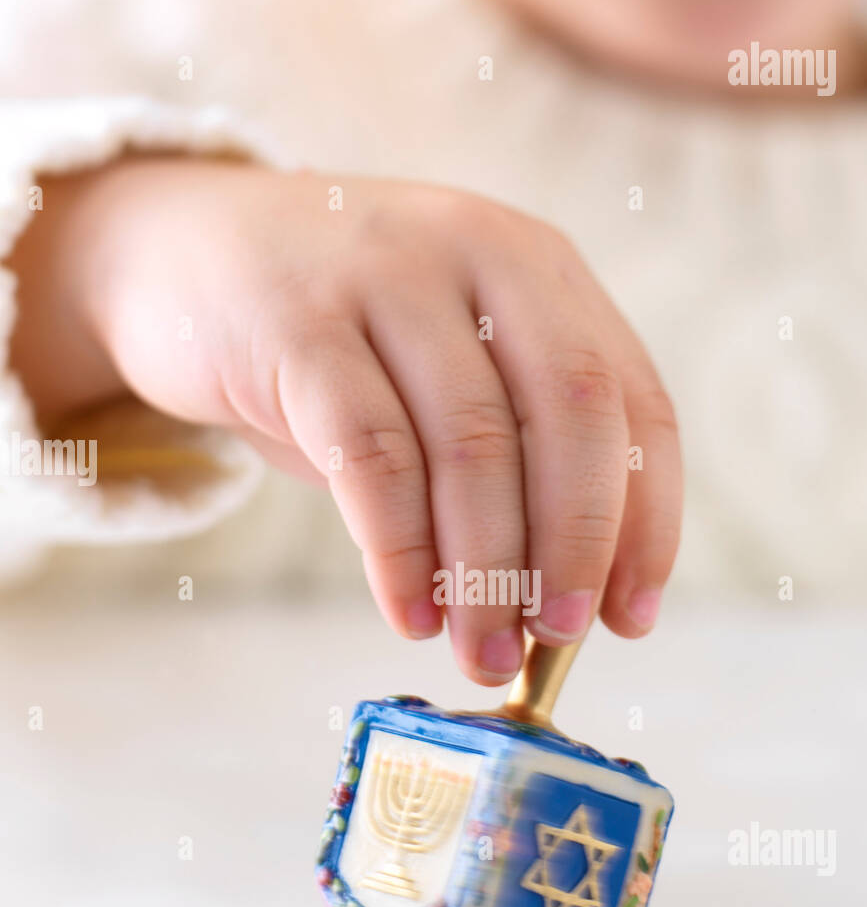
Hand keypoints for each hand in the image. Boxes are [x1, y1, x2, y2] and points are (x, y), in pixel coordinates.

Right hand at [10, 158, 681, 682]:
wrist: (180, 255)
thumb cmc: (339, 344)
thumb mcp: (443, 368)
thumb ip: (512, 453)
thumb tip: (566, 601)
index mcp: (540, 269)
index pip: (633, 401)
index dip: (646, 521)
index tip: (630, 618)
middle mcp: (479, 253)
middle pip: (569, 416)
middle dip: (576, 545)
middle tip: (560, 638)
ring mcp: (388, 276)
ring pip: (471, 445)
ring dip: (487, 573)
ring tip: (482, 653)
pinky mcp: (298, 321)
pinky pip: (371, 456)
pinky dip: (400, 551)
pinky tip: (409, 614)